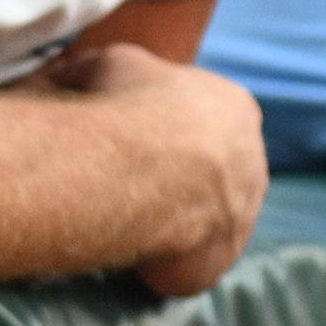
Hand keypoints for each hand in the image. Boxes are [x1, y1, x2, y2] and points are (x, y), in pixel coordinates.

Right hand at [46, 42, 268, 298]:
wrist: (136, 170)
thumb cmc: (127, 105)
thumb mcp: (111, 63)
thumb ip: (103, 71)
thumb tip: (72, 73)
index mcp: (236, 109)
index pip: (211, 119)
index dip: (170, 128)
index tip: (136, 134)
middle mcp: (252, 163)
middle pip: (215, 172)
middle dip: (178, 177)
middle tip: (129, 179)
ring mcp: (241, 217)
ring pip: (206, 220)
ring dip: (174, 220)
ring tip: (125, 217)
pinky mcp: (218, 261)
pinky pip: (189, 263)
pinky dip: (163, 261)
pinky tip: (130, 251)